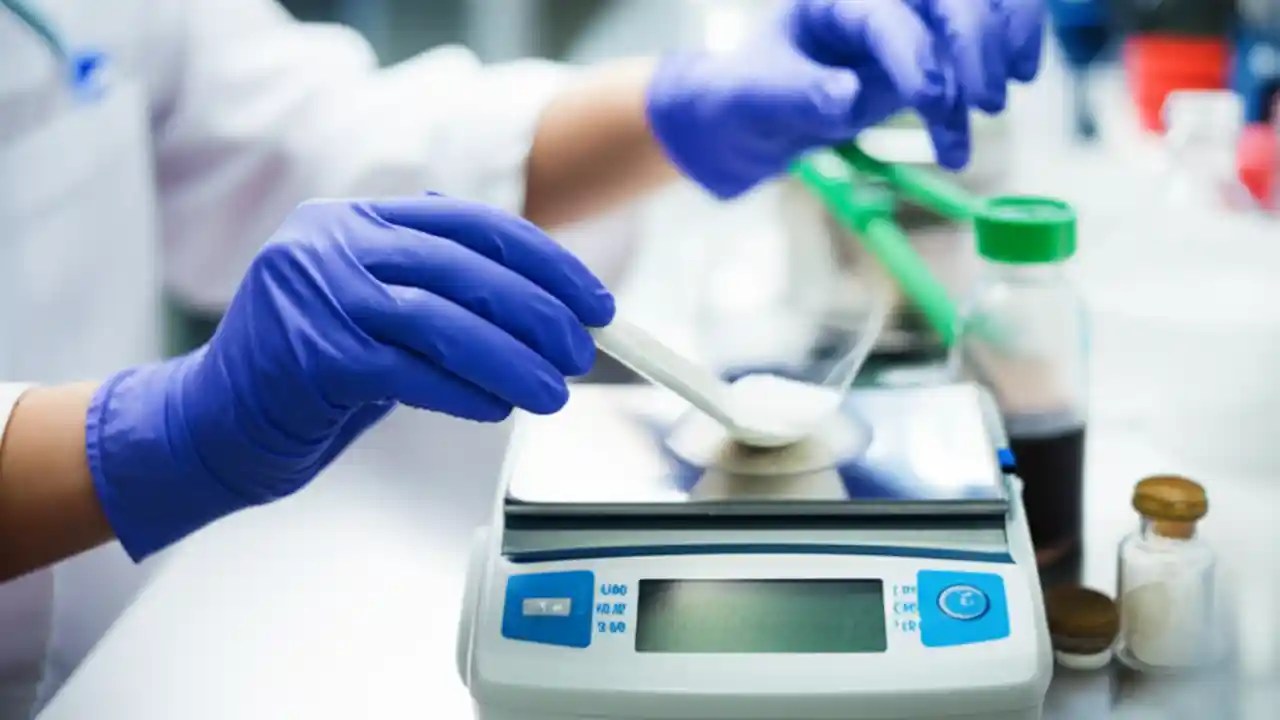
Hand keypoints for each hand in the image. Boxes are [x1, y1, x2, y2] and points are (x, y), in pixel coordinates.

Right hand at [87, 196, 614, 558]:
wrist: (213, 425)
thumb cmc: (308, 373)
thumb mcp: (373, 309)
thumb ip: (439, 289)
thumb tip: (546, 303)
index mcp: (355, 220)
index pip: (472, 223)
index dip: (545, 262)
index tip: (593, 301)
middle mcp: (332, 241)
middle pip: (465, 268)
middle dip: (538, 312)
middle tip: (581, 352)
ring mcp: (317, 293)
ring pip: (444, 320)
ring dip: (513, 360)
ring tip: (553, 391)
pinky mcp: (312, 353)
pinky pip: (412, 371)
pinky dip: (466, 391)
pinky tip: (498, 407)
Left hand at [645, 0, 1044, 197]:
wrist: (760, 111)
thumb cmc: (752, 97)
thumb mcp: (757, 100)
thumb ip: (798, 96)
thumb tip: (844, 96)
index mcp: (831, 1)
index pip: (884, 15)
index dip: (916, 56)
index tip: (935, 104)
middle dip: (974, 46)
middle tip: (984, 106)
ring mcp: (911, 16)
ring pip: (981, 4)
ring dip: (1001, 49)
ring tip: (993, 106)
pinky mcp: (934, 42)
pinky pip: (988, 32)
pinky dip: (1007, 57)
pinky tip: (1013, 86)